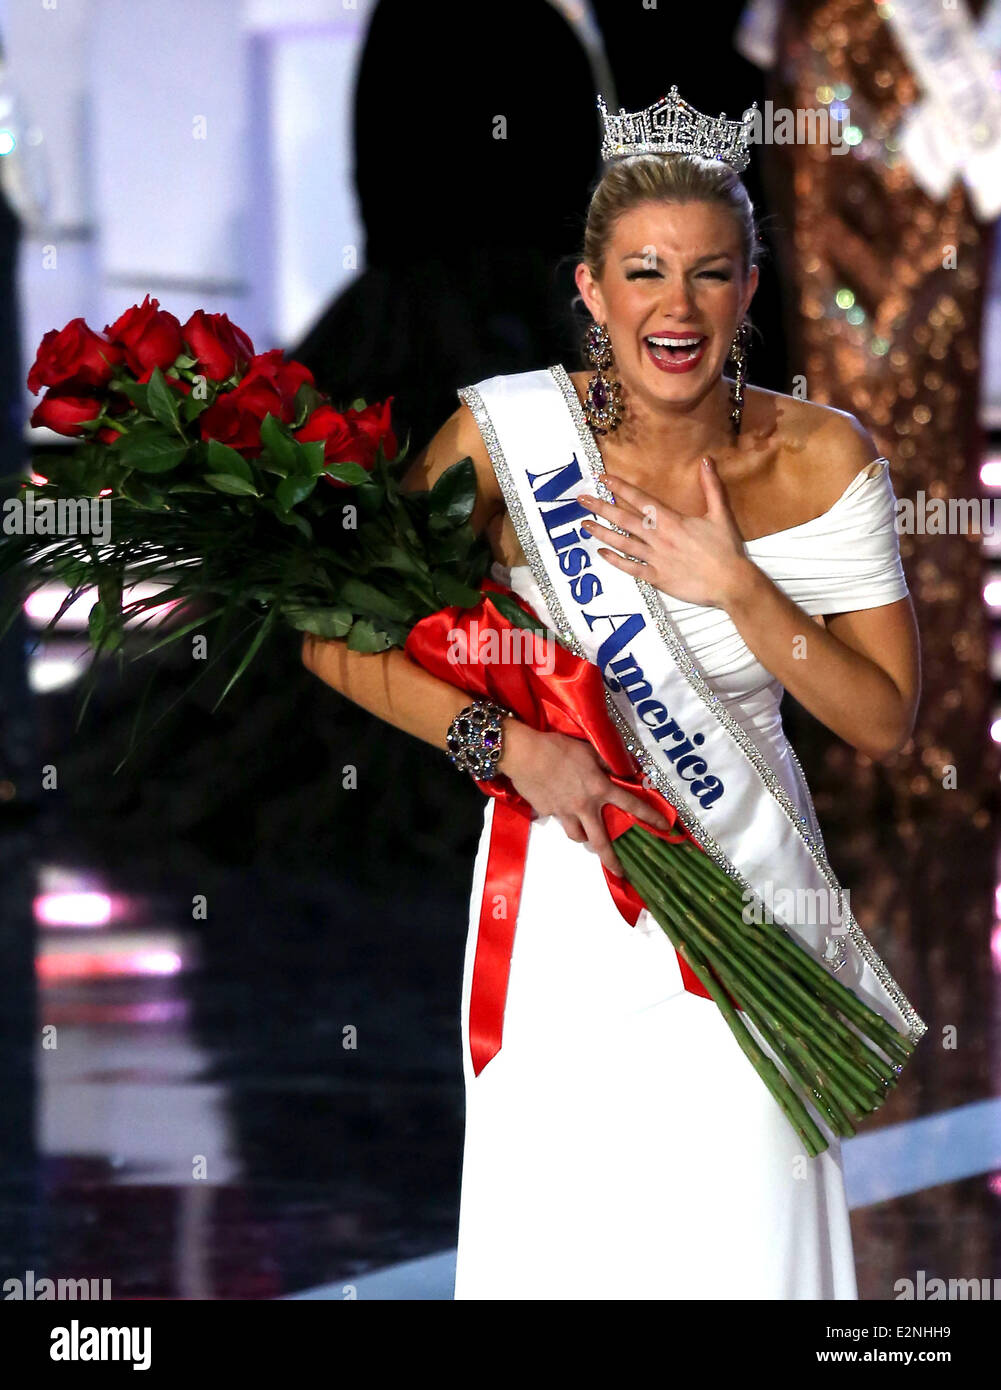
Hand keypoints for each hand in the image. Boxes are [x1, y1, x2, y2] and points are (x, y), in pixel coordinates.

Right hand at [497, 721, 674, 876]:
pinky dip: (561, 817)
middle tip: (620, 872)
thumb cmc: (559, 748)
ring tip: (586, 835)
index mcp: (600, 789)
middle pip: (601, 842)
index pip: (632, 805)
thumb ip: (605, 762)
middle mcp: (585, 807)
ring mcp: (564, 813)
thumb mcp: (589, 750)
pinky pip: (558, 820)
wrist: (525, 755)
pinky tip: (558, 806)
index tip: (664, 829)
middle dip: (612, 860)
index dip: (650, 817)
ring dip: (585, 838)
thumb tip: (617, 770)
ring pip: (578, 836)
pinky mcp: (547, 812)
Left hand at [576, 457, 751, 609]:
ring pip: (622, 543)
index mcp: (672, 520)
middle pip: (624, 519)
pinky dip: (615, 560)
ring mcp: (655, 559)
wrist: (731, 583)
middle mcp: (659, 538)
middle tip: (581, 499)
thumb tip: (706, 460)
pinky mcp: (656, 578)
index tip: (603, 478)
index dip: (620, 488)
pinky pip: (631, 568)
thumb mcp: (720, 514)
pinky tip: (602, 552)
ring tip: (584, 525)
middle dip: (601, 507)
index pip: (640, 499)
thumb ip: (711, 487)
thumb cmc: (726, 549)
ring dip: (602, 532)